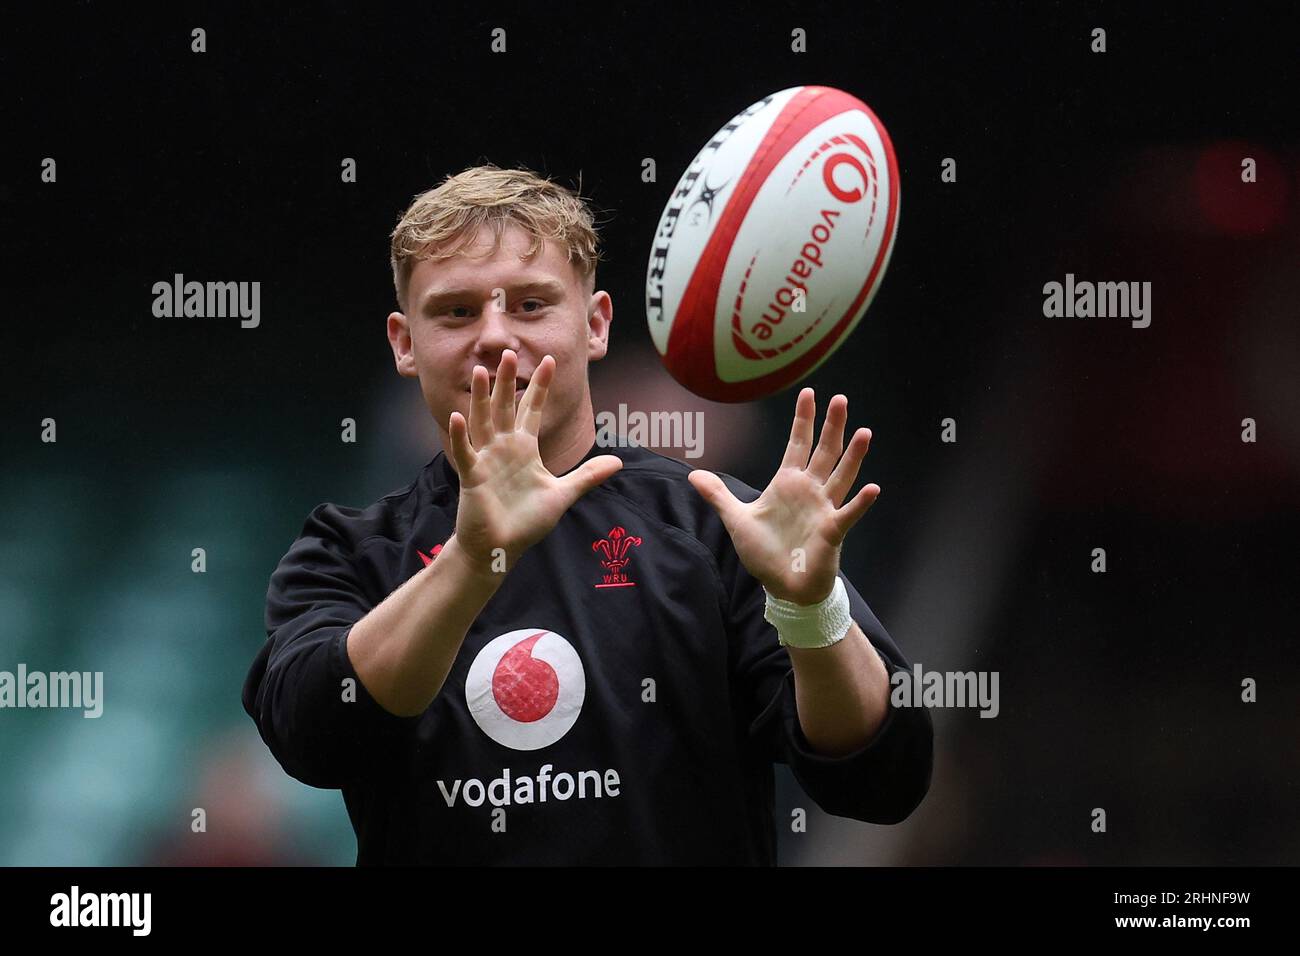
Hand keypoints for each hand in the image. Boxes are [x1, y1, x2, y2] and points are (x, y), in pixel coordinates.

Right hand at [448, 349, 622, 568]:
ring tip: (478, 371)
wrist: (501, 548)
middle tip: (509, 352)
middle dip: (509, 382)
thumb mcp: (563, 495)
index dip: (541, 386)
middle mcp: (504, 448)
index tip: (551, 360)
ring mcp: (486, 460)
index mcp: (525, 449)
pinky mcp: (473, 477)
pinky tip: (457, 416)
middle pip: (506, 407)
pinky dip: (460, 436)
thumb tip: (619, 462)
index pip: (533, 410)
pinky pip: (465, 452)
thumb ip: (588, 476)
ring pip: (482, 422)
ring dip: (480, 398)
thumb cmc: (527, 521)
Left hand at [687, 388, 879, 604]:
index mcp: (788, 483)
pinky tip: (872, 488)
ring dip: (853, 456)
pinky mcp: (832, 532)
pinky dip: (860, 503)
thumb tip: (693, 475)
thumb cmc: (765, 552)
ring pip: (841, 477)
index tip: (808, 393)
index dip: (803, 419)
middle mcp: (810, 491)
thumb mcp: (737, 520)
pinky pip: (848, 514)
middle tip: (840, 399)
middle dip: (832, 426)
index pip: (798, 444)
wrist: (782, 586)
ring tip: (864, 432)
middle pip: (824, 452)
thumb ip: (719, 495)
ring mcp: (824, 510)